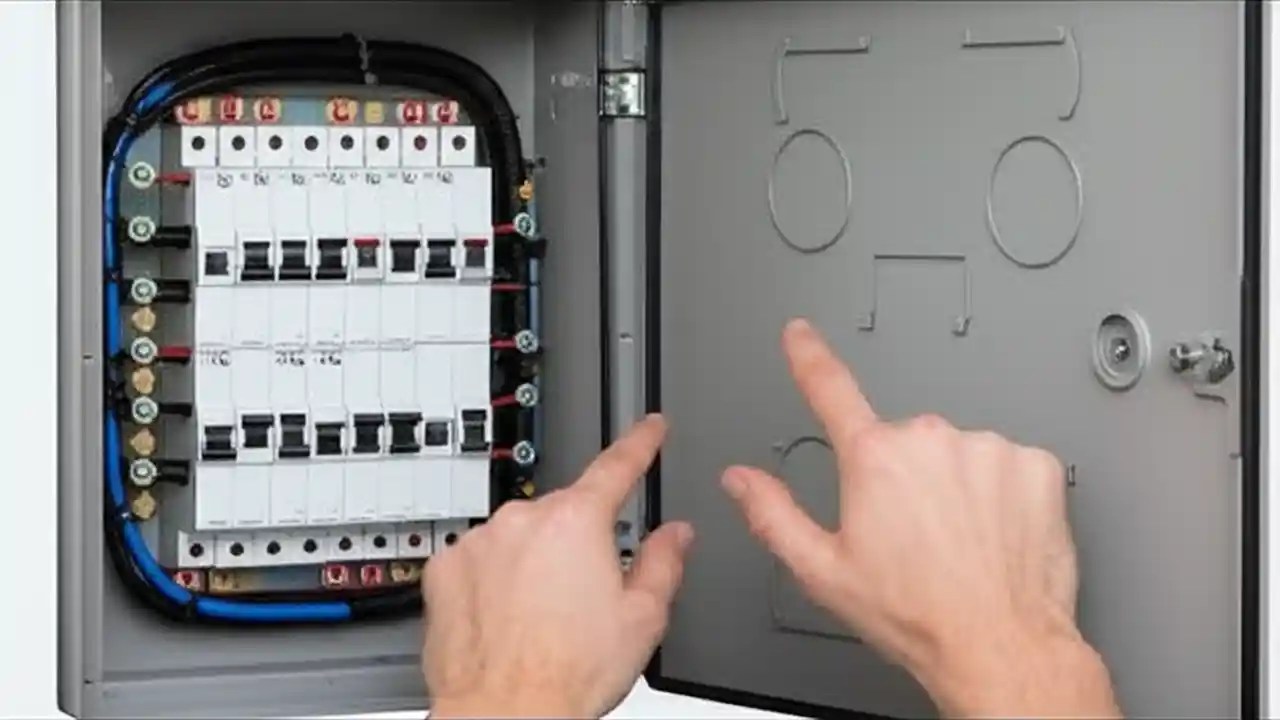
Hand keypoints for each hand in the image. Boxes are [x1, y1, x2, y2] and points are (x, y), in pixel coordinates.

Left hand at [423, 415, 692, 718]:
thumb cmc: (569, 673)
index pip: (618, 465)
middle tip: (586, 596)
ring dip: (532, 562)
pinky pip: (477, 560)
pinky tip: (505, 618)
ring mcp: (479, 542)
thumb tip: (676, 535)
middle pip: (563, 514)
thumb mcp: (644, 618)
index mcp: (578, 522)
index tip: (649, 427)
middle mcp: (524, 520)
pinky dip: (492, 580)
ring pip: (518, 537)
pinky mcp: (444, 569)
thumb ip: (665, 563)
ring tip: (541, 619)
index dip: (640, 442)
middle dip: (578, 543)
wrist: (505, 713)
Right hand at [722, 320, 1120, 718]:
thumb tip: (742, 481)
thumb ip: (773, 514)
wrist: (1000, 646)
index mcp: (874, 460)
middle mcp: (929, 440)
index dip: (809, 357)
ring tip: (959, 541)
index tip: (801, 334)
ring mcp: (987, 448)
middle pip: (904, 442)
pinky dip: (1003, 493)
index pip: (830, 390)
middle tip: (912, 535)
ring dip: (956, 486)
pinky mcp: (1035, 464)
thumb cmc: (918, 616)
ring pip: (958, 454)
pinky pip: (1008, 465)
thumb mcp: (823, 571)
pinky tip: (996, 532)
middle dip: (904, 478)